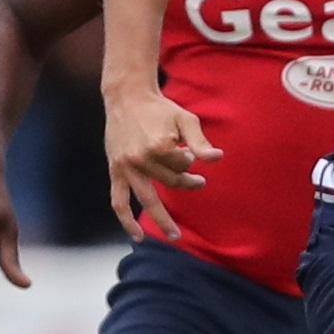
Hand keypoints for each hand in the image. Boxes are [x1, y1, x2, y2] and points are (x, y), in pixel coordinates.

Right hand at [104, 86, 220, 241]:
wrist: (126, 98)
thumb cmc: (159, 108)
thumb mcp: (185, 119)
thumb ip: (200, 141)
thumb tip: (217, 158)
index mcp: (160, 146)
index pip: (184, 164)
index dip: (190, 157)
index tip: (188, 147)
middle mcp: (141, 159)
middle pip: (172, 181)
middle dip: (188, 182)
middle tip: (199, 181)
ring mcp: (127, 167)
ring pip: (147, 199)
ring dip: (161, 219)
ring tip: (175, 235)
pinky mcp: (115, 170)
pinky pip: (118, 200)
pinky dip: (126, 219)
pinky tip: (137, 235)